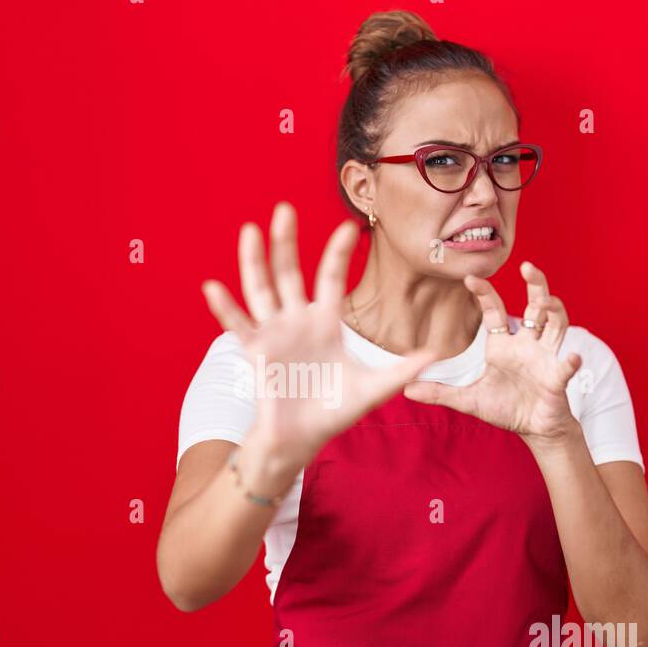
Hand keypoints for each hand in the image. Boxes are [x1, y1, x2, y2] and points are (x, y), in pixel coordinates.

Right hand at [201, 202, 437, 473]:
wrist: (302, 438)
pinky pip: (238, 326)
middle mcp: (297, 320)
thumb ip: (400, 371)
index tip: (349, 226)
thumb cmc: (334, 410)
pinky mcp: (255, 351)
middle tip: (284, 208)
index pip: (331, 278)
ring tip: (249, 231)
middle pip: (290, 272)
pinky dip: (226, 308)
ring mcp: (273, 332)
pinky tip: (213, 287)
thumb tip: (434, 356)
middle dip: (287, 242)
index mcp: (325, 322)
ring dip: (254, 261)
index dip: (338, 253)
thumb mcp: (372, 389)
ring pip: (261, 289)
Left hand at [403, 261, 581, 443]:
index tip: (470, 277)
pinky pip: (566, 367)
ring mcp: (545, 358)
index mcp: (503, 345)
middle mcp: (527, 345)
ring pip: (557, 325)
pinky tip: (572, 358)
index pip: (494, 311)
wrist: (533, 429)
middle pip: (536, 306)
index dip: (484, 293)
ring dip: (554, 311)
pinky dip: (571, 362)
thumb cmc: (505, 408)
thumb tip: (406, 390)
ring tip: (545, 303)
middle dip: (536, 285)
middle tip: (527, 266)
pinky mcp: (557, 379)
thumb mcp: (467, 400)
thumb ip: (439, 393)